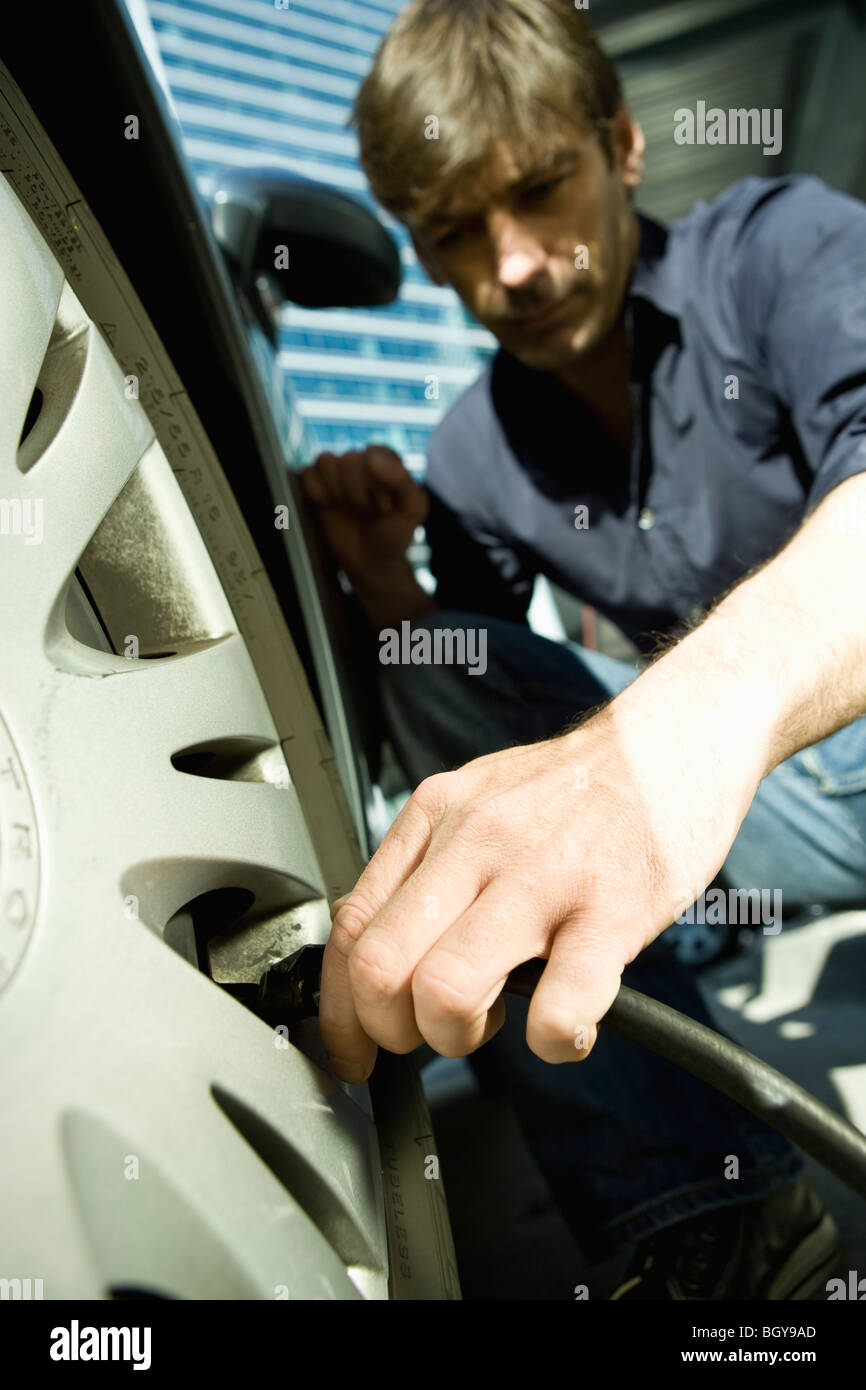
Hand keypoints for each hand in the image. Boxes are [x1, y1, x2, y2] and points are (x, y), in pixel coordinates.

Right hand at [300, 445, 428, 582]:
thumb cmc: (394, 534)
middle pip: (349, 458)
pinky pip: (307, 473)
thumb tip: (371, 459)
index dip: (377, 483)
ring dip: (337, 489)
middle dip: (358, 492)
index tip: (385, 507)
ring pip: (326, 460)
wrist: (371, 562)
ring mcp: (337, 473)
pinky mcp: (317, 486)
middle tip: (367, 511)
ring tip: (348, 507)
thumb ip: (403, 482)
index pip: (374, 454)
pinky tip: (328, 506)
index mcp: (386, 460)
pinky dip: (316, 491)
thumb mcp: (413, 510)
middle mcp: (360, 461)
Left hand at [318, 685, 763, 1081]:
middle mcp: (477, 841)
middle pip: (381, 968)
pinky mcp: (612, 912)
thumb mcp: (477, 802)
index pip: (351, 927)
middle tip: (432, 1031)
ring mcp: (543, 877)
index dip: (340, 1010)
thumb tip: (375, 948)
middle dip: (393, 1031)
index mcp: (435, 817)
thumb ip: (424, 868)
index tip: (354, 1048)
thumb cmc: (579, 790)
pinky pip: (558, 1008)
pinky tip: (565, 1026)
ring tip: (498, 1020)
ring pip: (447, 991)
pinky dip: (552, 1042)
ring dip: (459, 1038)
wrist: (674, 743)